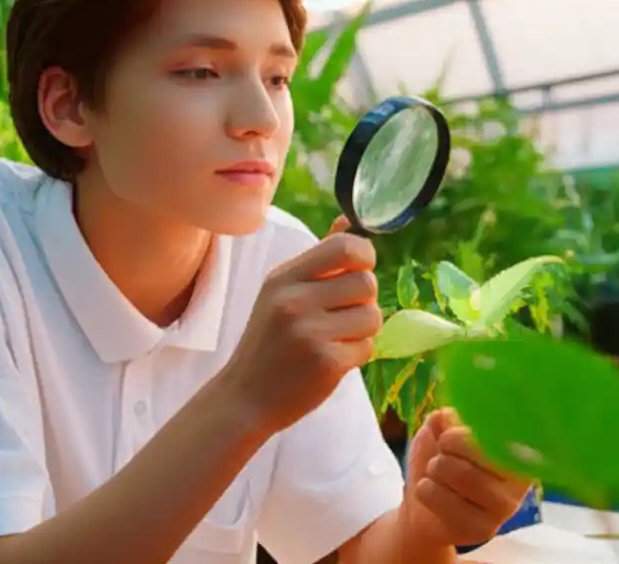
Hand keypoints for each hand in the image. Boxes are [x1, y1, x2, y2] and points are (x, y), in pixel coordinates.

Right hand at [221, 216, 380, 434]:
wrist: (245, 396)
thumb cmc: (268, 342)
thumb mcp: (280, 293)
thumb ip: (319, 259)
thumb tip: (349, 222)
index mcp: (284, 278)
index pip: (345, 247)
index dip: (364, 257)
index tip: (356, 272)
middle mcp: (295, 301)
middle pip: (366, 283)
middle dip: (363, 300)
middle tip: (341, 315)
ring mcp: (311, 333)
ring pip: (373, 316)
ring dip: (362, 330)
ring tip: (335, 338)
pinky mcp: (327, 363)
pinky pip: (367, 347)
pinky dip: (356, 355)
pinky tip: (331, 360)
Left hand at [403, 408, 532, 546]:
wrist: (423, 505)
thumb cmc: (440, 462)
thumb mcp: (440, 433)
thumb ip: (446, 421)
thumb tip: (447, 416)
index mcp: (516, 449)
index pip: (497, 432)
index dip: (464, 434)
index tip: (446, 438)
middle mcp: (519, 479)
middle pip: (479, 451)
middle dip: (446, 449)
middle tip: (439, 458)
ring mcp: (505, 507)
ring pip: (464, 475)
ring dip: (435, 469)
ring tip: (433, 473)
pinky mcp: (485, 530)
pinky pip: (447, 503)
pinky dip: (426, 490)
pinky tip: (428, 491)